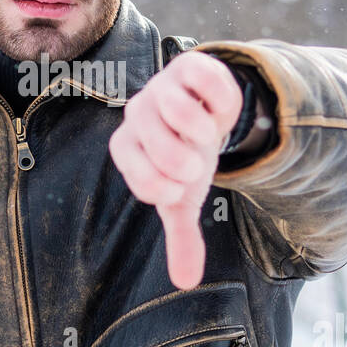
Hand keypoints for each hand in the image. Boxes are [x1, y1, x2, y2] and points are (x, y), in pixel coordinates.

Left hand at [108, 51, 244, 289]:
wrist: (204, 110)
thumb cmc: (186, 157)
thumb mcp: (184, 196)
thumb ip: (182, 235)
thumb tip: (187, 281)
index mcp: (126, 148)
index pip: (147, 184)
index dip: (174, 192)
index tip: (183, 184)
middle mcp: (137, 115)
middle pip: (163, 149)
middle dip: (191, 164)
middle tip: (198, 162)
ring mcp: (161, 87)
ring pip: (179, 110)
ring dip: (205, 132)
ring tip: (208, 135)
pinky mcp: (188, 66)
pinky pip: (205, 78)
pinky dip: (220, 98)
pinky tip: (219, 109)